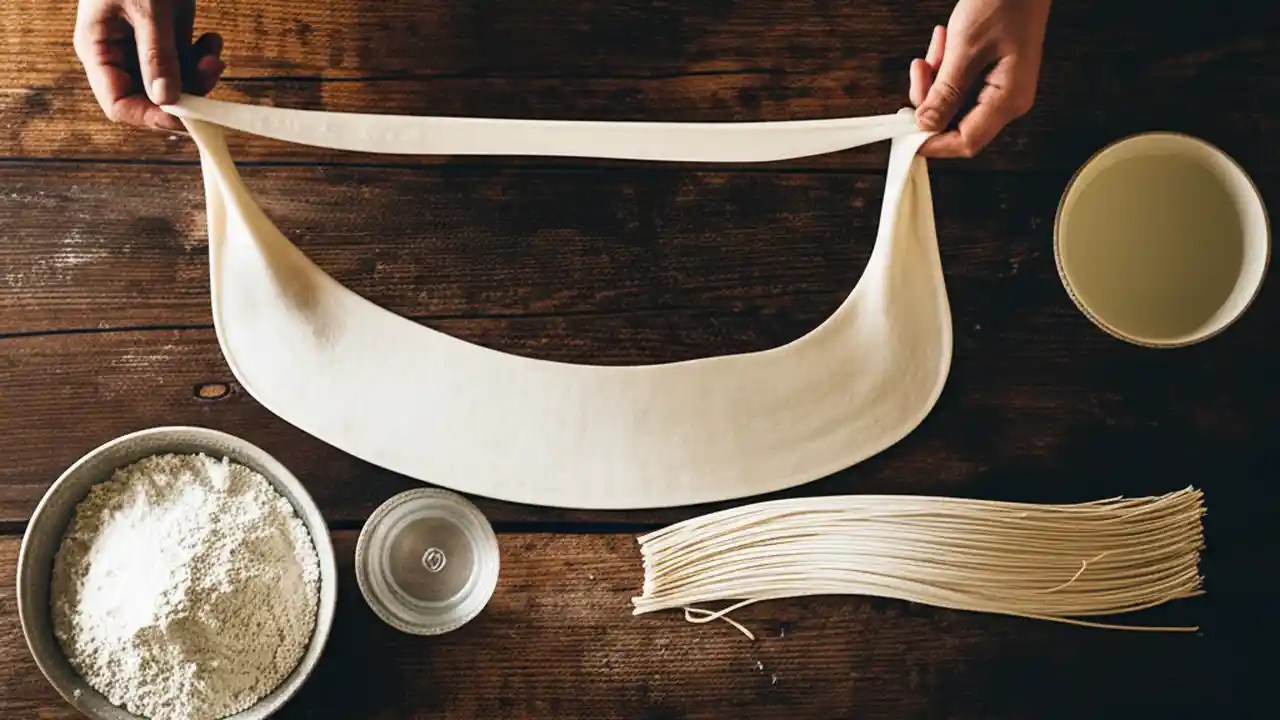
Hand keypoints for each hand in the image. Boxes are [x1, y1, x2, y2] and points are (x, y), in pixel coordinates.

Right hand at [74, 0, 224, 129]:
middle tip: (212, 74)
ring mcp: (144, 47)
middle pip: (151, 99)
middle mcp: (119, 54)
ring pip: (175, 84)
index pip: (119, 104)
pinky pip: (186, 64)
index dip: (151, 117)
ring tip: (214, 53)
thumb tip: (166, 100)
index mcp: (98, 48)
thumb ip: (157, 53)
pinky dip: (203, 58)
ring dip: (200, 76)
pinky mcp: (168, 36)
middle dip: (185, 93)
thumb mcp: (147, 8)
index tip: (186, 117)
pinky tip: (213, 40)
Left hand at [909, 0, 1050, 157]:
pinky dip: (945, 68)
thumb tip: (925, 125)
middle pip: (955, 123)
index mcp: (1009, 99)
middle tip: (920, 69)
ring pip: (953, 102)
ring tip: (938, 46)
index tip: (905, 132)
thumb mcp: (966, 49)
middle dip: (931, 99)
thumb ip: (945, 92)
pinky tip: (944, 43)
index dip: (932, 142)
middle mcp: (1008, 100)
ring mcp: (1001, 87)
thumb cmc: (1004, 2)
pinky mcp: (993, 75)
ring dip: (936, 78)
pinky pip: (959, 84)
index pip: (966, 141)